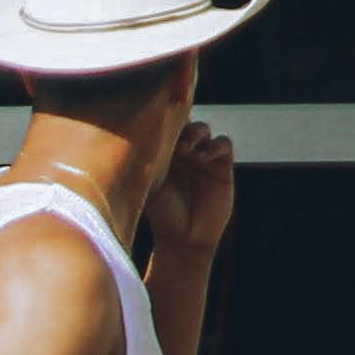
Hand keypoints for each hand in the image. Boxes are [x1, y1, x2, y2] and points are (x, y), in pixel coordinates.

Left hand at [147, 119, 237, 267]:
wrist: (185, 237)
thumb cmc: (161, 213)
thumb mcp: (151, 183)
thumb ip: (148, 160)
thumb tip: (131, 138)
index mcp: (161, 150)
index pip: (162, 124)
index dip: (159, 117)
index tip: (151, 118)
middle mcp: (182, 149)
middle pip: (184, 119)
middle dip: (178, 119)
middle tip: (170, 131)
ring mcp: (202, 154)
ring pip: (202, 129)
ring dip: (196, 133)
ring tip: (186, 148)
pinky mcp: (222, 164)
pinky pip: (223, 144)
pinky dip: (215, 145)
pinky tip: (204, 157)